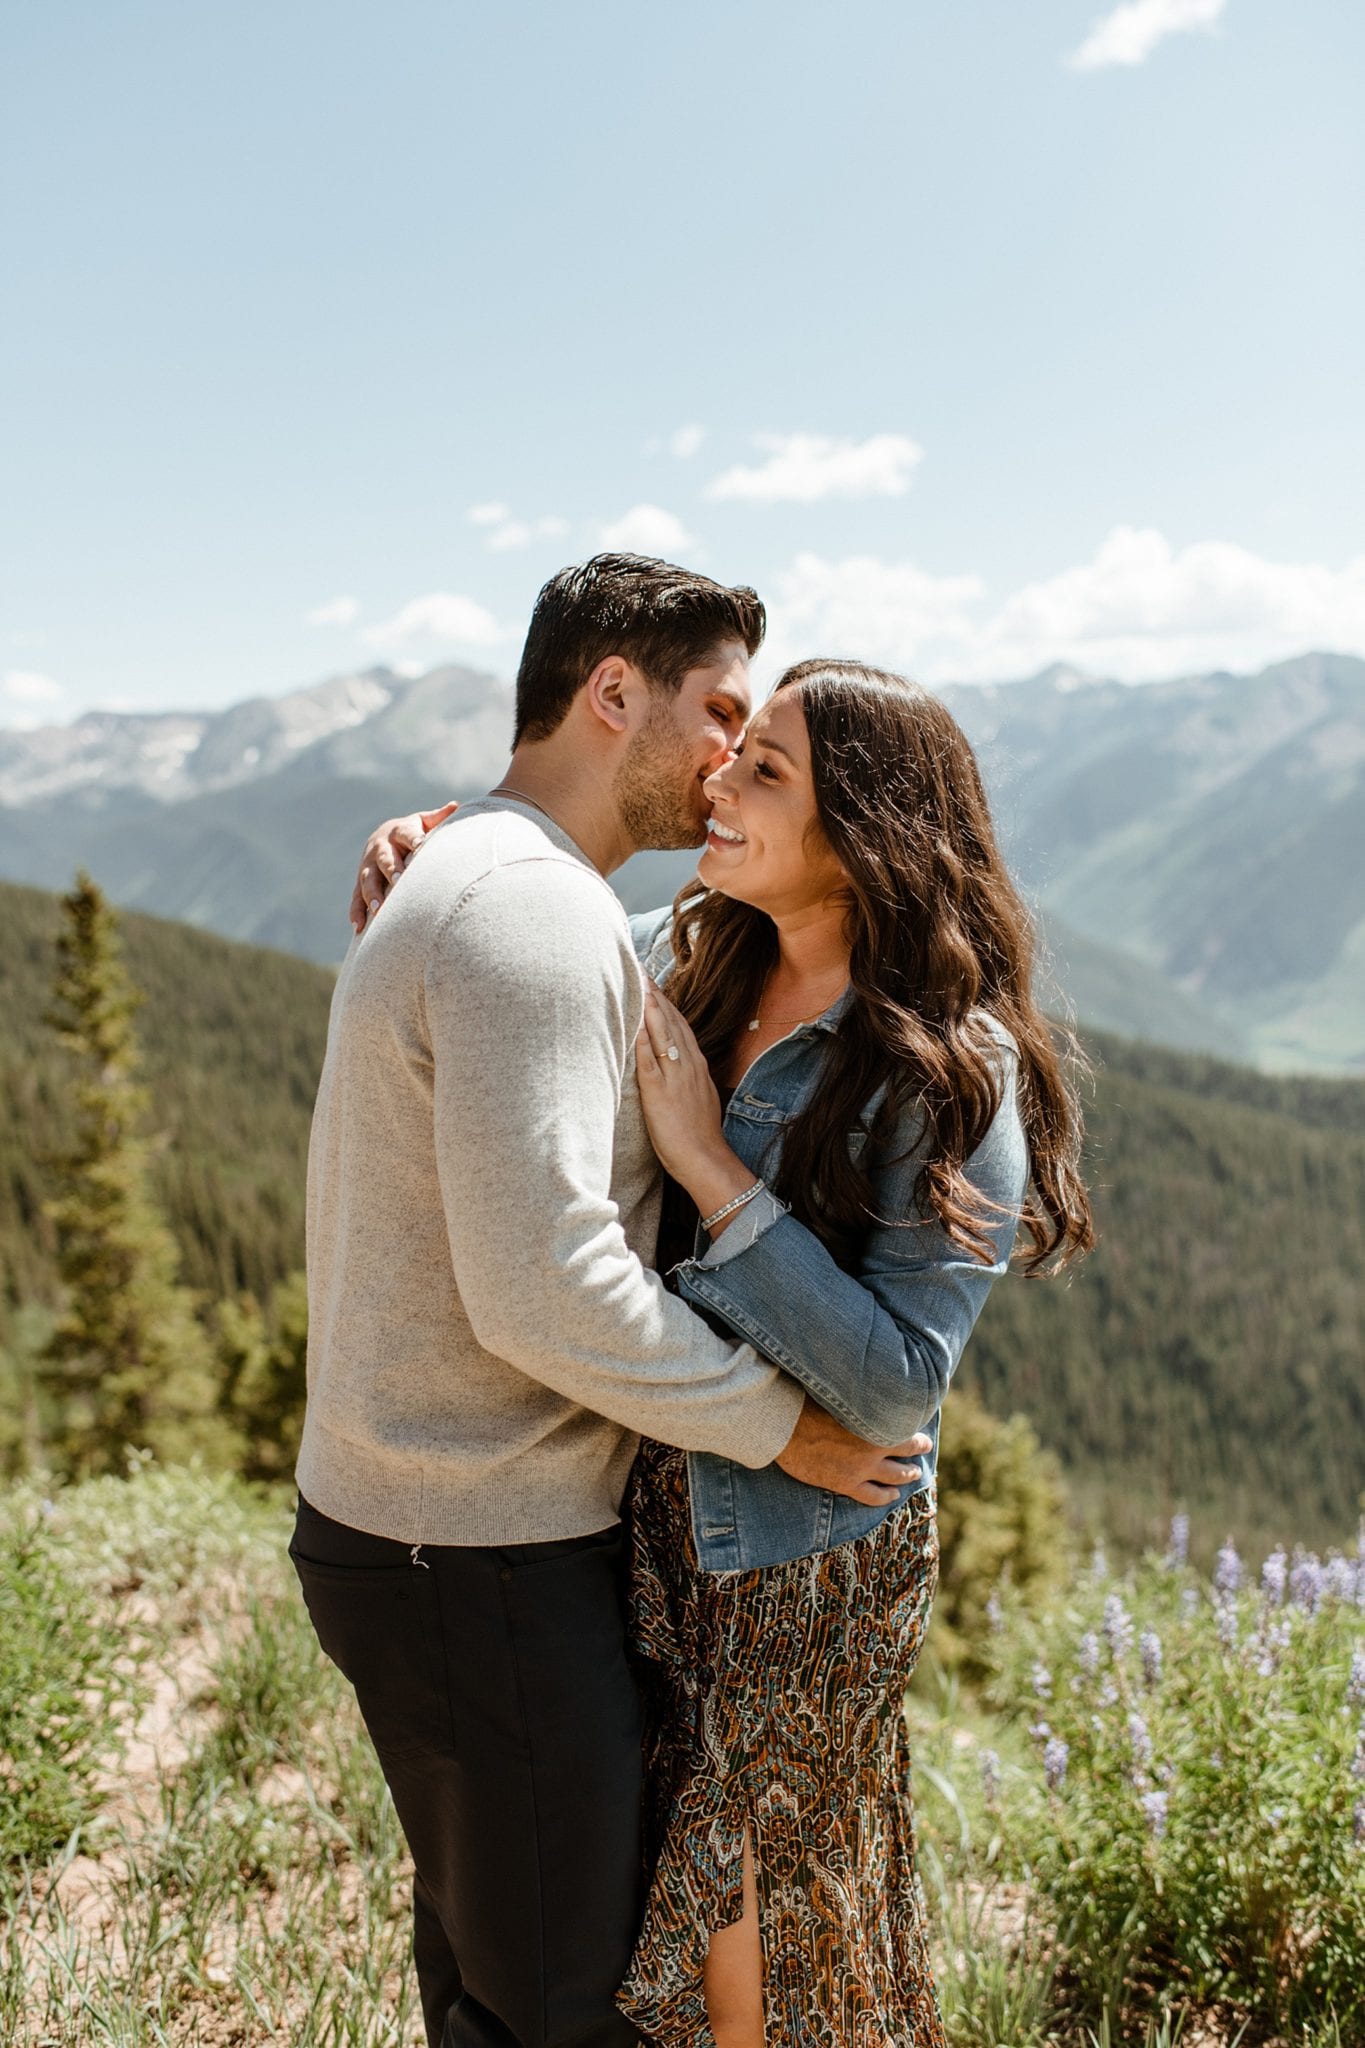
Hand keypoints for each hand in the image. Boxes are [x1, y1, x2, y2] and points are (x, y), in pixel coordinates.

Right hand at [348, 801, 458, 932]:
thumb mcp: (424, 822)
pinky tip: (358, 927)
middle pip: (385, 859)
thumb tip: (455, 805)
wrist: (382, 835)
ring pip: (368, 880)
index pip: (408, 834)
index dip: (414, 839)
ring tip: (378, 910)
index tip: (421, 845)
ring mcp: (368, 865)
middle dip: (391, 869)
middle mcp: (381, 847)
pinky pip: (356, 897)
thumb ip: (438, 817)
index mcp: (399, 831)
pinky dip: (356, 912)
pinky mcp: (360, 881)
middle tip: (399, 881)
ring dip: (372, 895)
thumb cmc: (413, 832)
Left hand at [635, 982, 735, 1198]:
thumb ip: (687, 1081)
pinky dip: (641, 1036)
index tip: (654, 985)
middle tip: (642, 971)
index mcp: (696, 1066)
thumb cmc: (698, 1137)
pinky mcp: (659, 1091)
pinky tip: (632, 1020)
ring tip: (637, 982)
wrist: (706, 1160)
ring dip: (649, 1006)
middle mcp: (688, 1065)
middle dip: (656, 995)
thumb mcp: (698, 1099)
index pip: (681, 1027)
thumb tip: (676, 1072)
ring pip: (662, 1033)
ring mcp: (675, 1076)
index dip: (667, 1004)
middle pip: (672, 1022)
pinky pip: (648, 1058)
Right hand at [776, 1397, 933, 1507]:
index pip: (906, 1427)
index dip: (916, 1429)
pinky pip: (873, 1496)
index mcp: (875, 1421)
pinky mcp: (845, 1484)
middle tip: (924, 1447)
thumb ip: (859, 1389)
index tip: (921, 1427)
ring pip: (895, 1477)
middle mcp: (873, 1447)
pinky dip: (886, 1497)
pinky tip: (892, 1496)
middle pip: (905, 1452)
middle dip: (917, 1449)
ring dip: (907, 1475)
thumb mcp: (839, 1386)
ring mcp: (861, 1468)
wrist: (783, 1426)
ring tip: (914, 1473)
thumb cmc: (807, 1399)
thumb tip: (867, 1371)